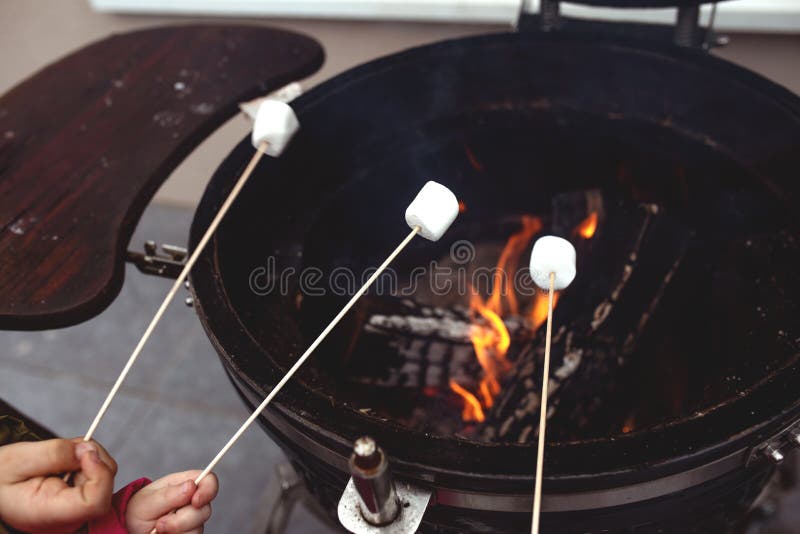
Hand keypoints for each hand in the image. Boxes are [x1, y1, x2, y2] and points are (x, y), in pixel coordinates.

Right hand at [0, 438, 116, 532]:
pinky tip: (63, 462)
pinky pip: (96, 476)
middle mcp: (69, 518)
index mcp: (49, 514)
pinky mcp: (80, 500)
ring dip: (88, 457)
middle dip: (92, 457)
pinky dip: (85, 461)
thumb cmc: (0, 477)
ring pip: (104, 476)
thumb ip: (55, 453)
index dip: (99, 473)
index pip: (96, 502)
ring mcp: (77, 511)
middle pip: (104, 485)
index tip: (84, 451)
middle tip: (68, 448)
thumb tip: (88, 450)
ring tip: (58, 457)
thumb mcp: (18, 459)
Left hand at [125, 470, 217, 533]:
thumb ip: (169, 495)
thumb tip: (191, 486)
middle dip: (182, 520)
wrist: (131, 531)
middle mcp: (192, 502)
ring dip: (176, 531)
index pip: (209, 481)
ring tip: (158, 529)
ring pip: (198, 528)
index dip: (208, 490)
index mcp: (184, 485)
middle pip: (205, 509)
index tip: (195, 502)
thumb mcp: (148, 502)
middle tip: (160, 523)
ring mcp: (192, 520)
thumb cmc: (138, 511)